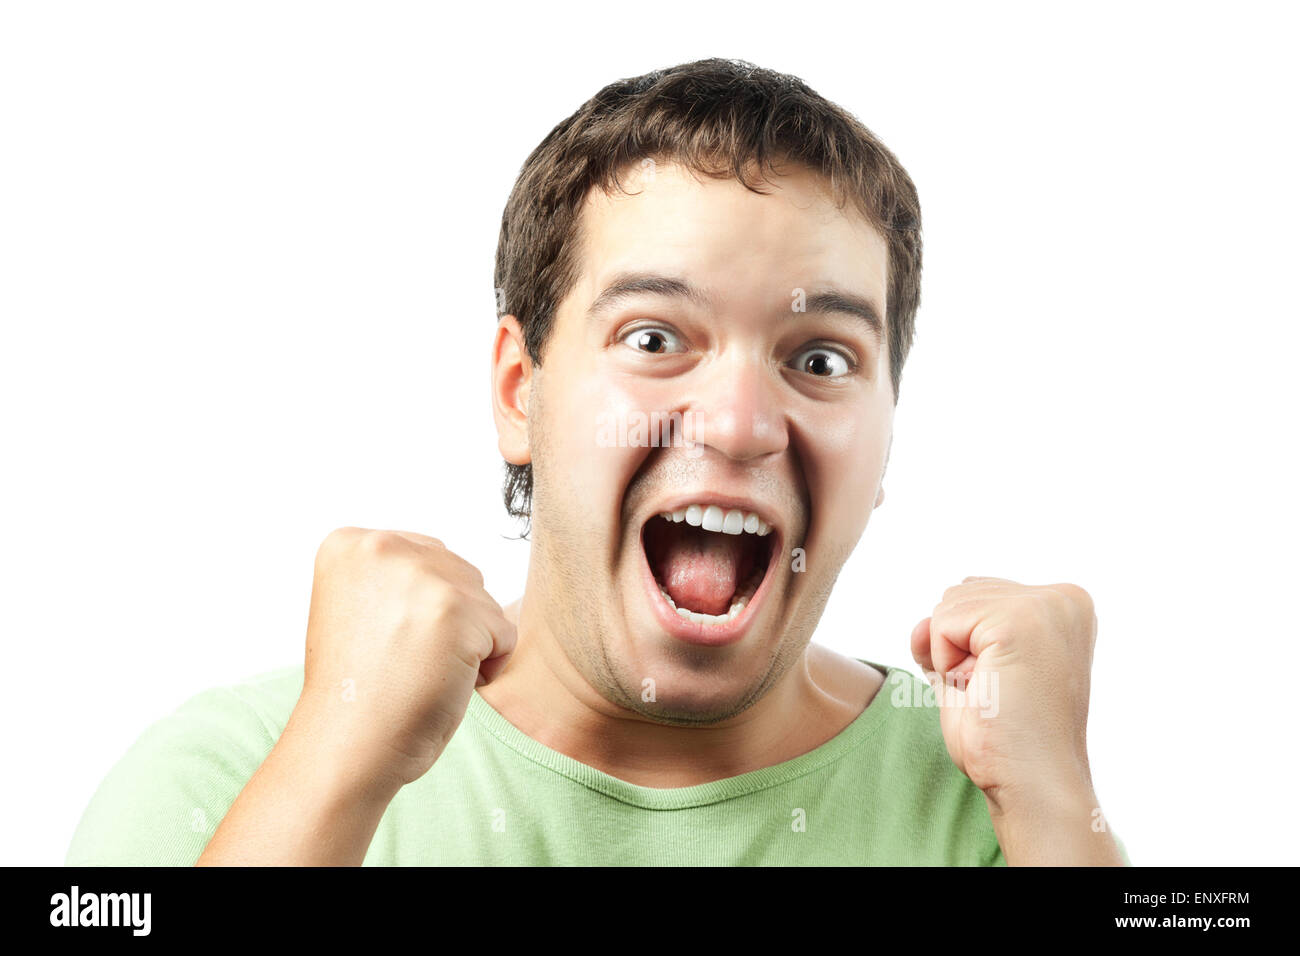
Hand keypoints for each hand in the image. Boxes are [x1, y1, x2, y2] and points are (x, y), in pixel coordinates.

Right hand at [295, 526, 517, 791]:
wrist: (345, 746)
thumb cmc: (356, 689)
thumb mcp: (357, 606)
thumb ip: (397, 575)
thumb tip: (456, 569)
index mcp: (351, 543)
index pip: (427, 557)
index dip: (418, 609)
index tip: (381, 642)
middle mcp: (383, 547)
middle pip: (459, 574)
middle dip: (448, 621)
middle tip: (403, 662)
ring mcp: (421, 576)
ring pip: (484, 602)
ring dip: (468, 642)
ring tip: (419, 673)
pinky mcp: (457, 611)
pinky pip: (504, 634)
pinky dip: (488, 666)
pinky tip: (444, 685)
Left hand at [909, 576, 1097, 812]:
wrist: (1031, 782)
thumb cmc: (1005, 738)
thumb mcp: (970, 670)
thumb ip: (945, 635)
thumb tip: (922, 622)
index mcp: (1063, 606)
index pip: (976, 595)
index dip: (967, 646)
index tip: (1004, 684)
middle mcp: (1063, 598)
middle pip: (958, 594)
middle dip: (958, 649)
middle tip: (997, 692)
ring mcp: (1046, 606)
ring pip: (948, 605)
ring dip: (952, 657)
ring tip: (994, 691)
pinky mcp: (1020, 620)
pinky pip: (942, 622)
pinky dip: (946, 662)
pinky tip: (984, 688)